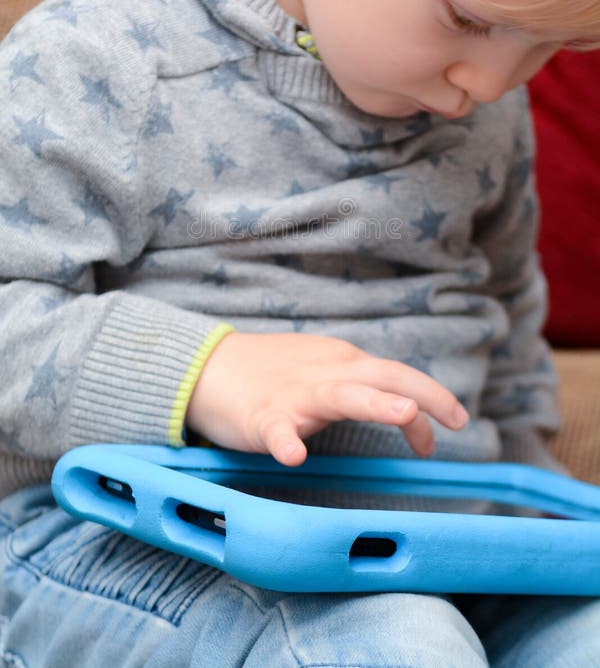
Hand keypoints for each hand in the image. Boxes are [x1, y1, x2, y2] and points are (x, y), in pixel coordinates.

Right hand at [185, 332, 468, 465]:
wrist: (208, 368)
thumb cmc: (274, 374)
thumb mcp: (326, 373)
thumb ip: (364, 388)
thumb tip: (412, 411)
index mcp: (343, 362)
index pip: (397, 375)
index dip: (429, 399)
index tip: (450, 426)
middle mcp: (326, 373)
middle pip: (384, 375)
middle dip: (424, 393)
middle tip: (458, 418)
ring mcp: (294, 394)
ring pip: (341, 395)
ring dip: (375, 402)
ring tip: (405, 412)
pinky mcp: (261, 416)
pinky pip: (275, 430)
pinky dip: (286, 442)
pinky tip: (294, 455)